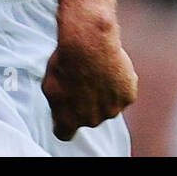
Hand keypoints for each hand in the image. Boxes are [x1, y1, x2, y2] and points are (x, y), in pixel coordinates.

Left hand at [42, 3, 137, 138]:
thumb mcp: (49, 84)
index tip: (66, 108)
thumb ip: (56, 104)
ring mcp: (112, 110)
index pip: (64, 133)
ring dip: (103, 92)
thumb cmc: (66, 61)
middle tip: (81, 80)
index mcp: (68, 120)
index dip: (65, 120)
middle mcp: (91, 120)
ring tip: (95, 70)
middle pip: (89, 117)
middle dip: (85, 102)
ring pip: (107, 105)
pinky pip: (123, 93)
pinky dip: (118, 83)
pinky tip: (109, 67)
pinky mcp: (127, 97)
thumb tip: (60, 111)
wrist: (89, 43)